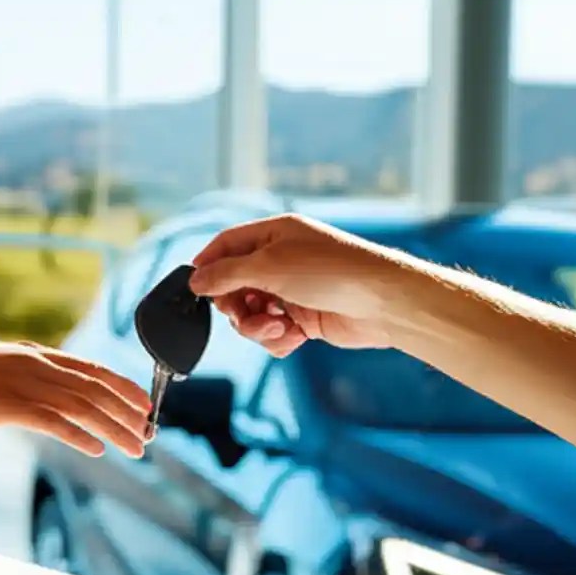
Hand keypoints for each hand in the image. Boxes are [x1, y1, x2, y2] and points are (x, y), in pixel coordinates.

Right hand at [0, 340, 150, 460]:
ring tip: (136, 447)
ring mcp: (21, 382)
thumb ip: (12, 376)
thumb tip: (28, 394)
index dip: (121, 386)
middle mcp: (32, 363)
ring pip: (83, 405)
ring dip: (114, 428)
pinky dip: (81, 436)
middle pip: (95, 386)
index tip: (143, 403)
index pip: (88, 368)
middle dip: (127, 410)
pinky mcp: (7, 405)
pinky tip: (98, 451)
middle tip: (150, 431)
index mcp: (29, 353)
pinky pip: (55, 422)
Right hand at [188, 213, 407, 356]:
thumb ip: (226, 274)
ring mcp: (293, 291)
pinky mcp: (305, 319)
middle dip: (235, 306)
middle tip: (243, 314)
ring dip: (257, 327)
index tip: (194, 288)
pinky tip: (294, 338)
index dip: (207, 264)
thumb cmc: (332, 272)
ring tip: (277, 329)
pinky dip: (278, 339)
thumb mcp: (269, 266)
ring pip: (252, 314)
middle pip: (235, 285)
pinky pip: (274, 333)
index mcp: (274, 235)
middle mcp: (282, 260)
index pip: (227, 244)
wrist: (382, 303)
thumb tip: (195, 280)